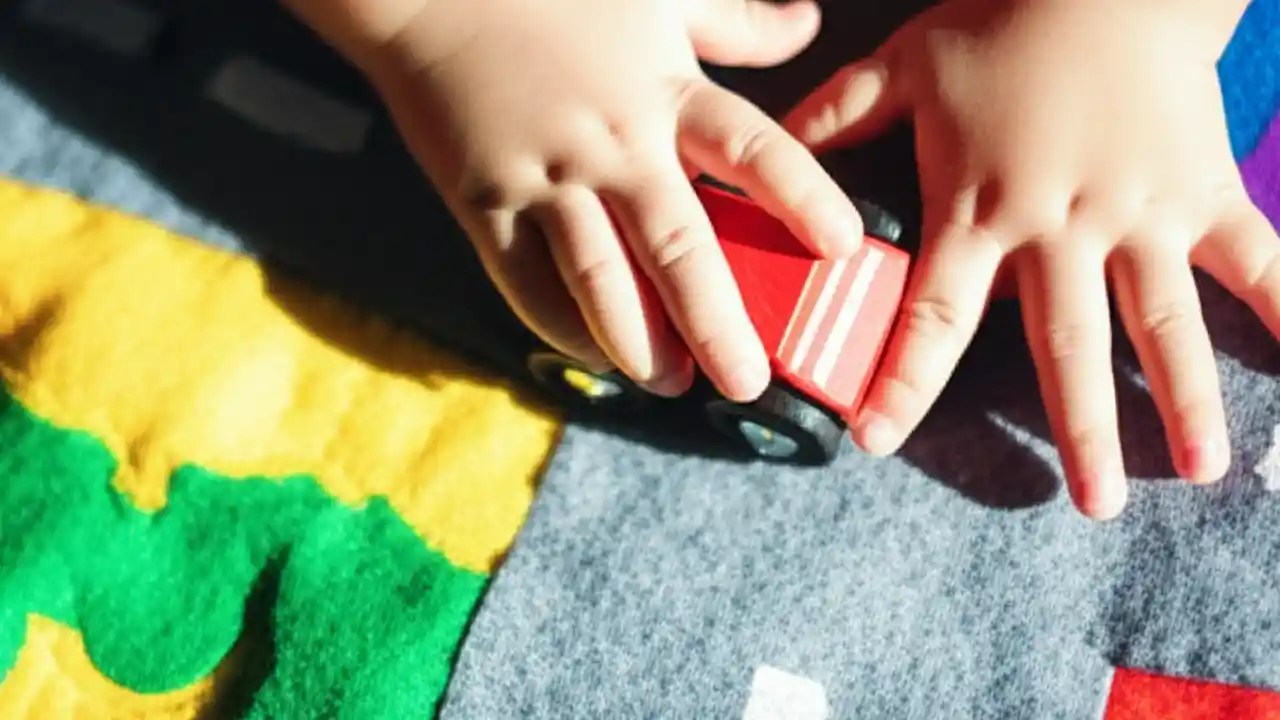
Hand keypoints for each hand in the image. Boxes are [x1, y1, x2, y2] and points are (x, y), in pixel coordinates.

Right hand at [289, 0, 865, 401]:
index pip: (750, 150)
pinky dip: (561, 327)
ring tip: (673, 385)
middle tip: (746, 382)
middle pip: (677, 246)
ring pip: (599, 279)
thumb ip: (738, 22)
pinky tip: (595, 358)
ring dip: (638, 344)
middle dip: (717, 322)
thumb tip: (809, 25)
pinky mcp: (487, 203)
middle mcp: (614, 144)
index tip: (844, 247)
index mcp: (665, 92)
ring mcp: (546, 179)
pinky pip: (526, 281)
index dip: (802, 197)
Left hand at [785, 0, 1279, 518]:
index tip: (878, 442)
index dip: (903, 380)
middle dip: (1079, 427)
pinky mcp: (1201, 191)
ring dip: (1182, 397)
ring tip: (1199, 470)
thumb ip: (830, 121)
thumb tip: (760, 155)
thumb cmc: (997, 25)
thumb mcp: (898, 69)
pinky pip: (1253, 258)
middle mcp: (1062, 229)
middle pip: (1066, 345)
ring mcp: (1140, 215)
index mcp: (980, 210)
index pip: (935, 315)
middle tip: (1088, 506)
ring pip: (1163, 320)